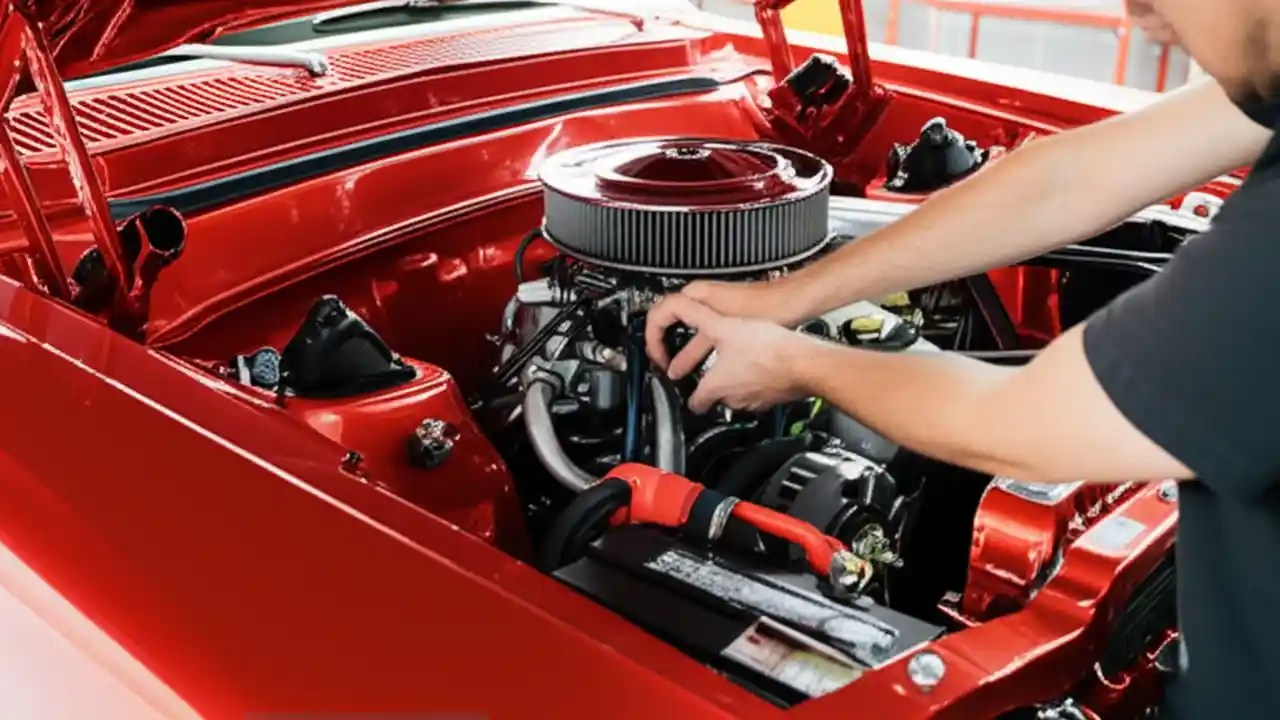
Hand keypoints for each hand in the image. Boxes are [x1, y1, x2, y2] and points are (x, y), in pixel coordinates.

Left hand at [645, 294, 812, 413]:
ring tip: (740, 360)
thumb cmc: (770, 350)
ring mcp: (755, 401)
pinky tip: (762, 363)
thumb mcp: (725, 326)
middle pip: (715, 397)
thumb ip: (697, 316)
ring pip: (737, 394)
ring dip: (736, 380)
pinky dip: (757, 380)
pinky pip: (759, 391)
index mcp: (716, 387)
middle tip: (713, 366)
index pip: (693, 403)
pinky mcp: (773, 397)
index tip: (685, 382)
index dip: (686, 392)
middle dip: (713, 382)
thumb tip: (678, 305)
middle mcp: (733, 399)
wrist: (807, 363)